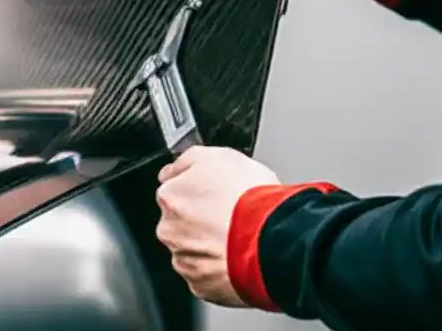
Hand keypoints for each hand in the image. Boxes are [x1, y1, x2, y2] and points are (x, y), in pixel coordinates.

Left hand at [155, 146, 280, 306]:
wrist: (272, 241)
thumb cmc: (250, 199)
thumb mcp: (220, 155)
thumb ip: (189, 160)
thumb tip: (176, 166)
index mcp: (170, 197)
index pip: (174, 189)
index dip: (198, 190)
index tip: (214, 192)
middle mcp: (169, 230)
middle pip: (181, 222)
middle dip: (201, 219)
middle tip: (230, 215)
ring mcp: (184, 259)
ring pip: (193, 249)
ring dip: (209, 244)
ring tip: (238, 237)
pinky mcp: (201, 285)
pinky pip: (207, 274)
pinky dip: (219, 268)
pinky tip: (237, 256)